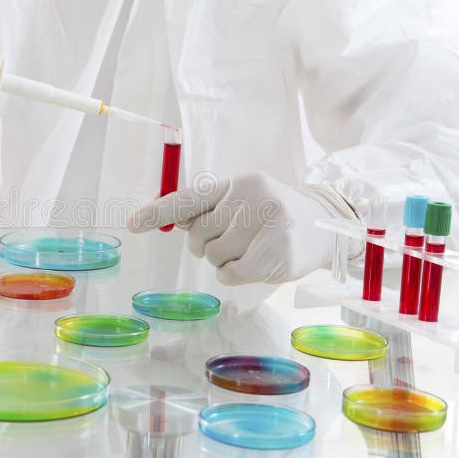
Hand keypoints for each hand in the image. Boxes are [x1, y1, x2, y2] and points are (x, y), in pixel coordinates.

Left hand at [128, 171, 337, 284]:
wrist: (327, 226)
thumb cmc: (275, 214)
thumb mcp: (244, 200)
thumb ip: (210, 208)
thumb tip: (170, 218)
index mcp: (239, 183)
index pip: (189, 198)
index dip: (157, 213)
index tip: (131, 224)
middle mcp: (252, 198)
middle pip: (198, 234)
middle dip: (206, 244)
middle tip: (232, 240)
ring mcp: (267, 225)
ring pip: (214, 256)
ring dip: (223, 260)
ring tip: (249, 249)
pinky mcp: (276, 254)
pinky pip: (230, 274)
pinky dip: (234, 274)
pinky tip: (254, 264)